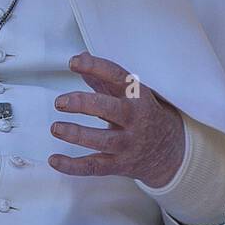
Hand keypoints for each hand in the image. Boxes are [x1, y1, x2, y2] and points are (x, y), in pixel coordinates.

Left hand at [49, 52, 184, 188]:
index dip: (95, 67)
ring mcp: (128, 143)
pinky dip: (72, 166)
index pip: (117, 77)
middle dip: (82, 104)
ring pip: (101, 140)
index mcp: (137, 96)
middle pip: (109, 109)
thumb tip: (81, 57)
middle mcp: (134, 119)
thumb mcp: (129, 93)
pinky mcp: (119, 164)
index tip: (74, 62)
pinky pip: (94, 167)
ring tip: (56, 128)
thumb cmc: (143, 115)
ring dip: (76, 134)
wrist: (170, 150)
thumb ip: (103, 77)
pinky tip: (54, 160)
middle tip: (60, 102)